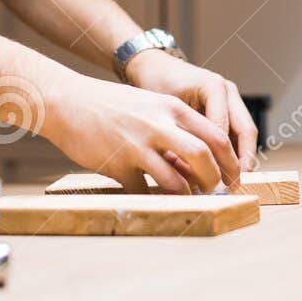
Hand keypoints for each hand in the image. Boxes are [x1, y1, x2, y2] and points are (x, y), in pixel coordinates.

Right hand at [42, 74, 238, 192]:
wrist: (68, 101)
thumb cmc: (111, 105)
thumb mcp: (150, 104)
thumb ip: (176, 125)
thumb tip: (202, 155)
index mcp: (172, 108)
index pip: (216, 136)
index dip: (230, 160)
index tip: (233, 175)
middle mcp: (159, 125)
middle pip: (204, 158)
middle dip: (214, 180)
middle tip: (215, 191)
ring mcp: (137, 145)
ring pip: (176, 181)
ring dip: (186, 194)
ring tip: (187, 198)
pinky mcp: (118, 164)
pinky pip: (143, 191)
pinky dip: (151, 198)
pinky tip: (151, 197)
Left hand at [121, 51, 258, 176]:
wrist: (156, 67)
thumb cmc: (156, 85)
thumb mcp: (166, 110)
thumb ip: (181, 134)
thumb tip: (188, 169)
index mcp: (214, 87)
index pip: (222, 129)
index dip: (221, 157)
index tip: (215, 178)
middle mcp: (228, 91)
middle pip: (246, 130)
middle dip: (243, 160)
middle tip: (236, 184)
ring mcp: (231, 98)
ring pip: (245, 133)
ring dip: (241, 157)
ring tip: (233, 182)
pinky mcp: (228, 106)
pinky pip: (236, 132)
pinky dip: (232, 151)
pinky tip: (224, 170)